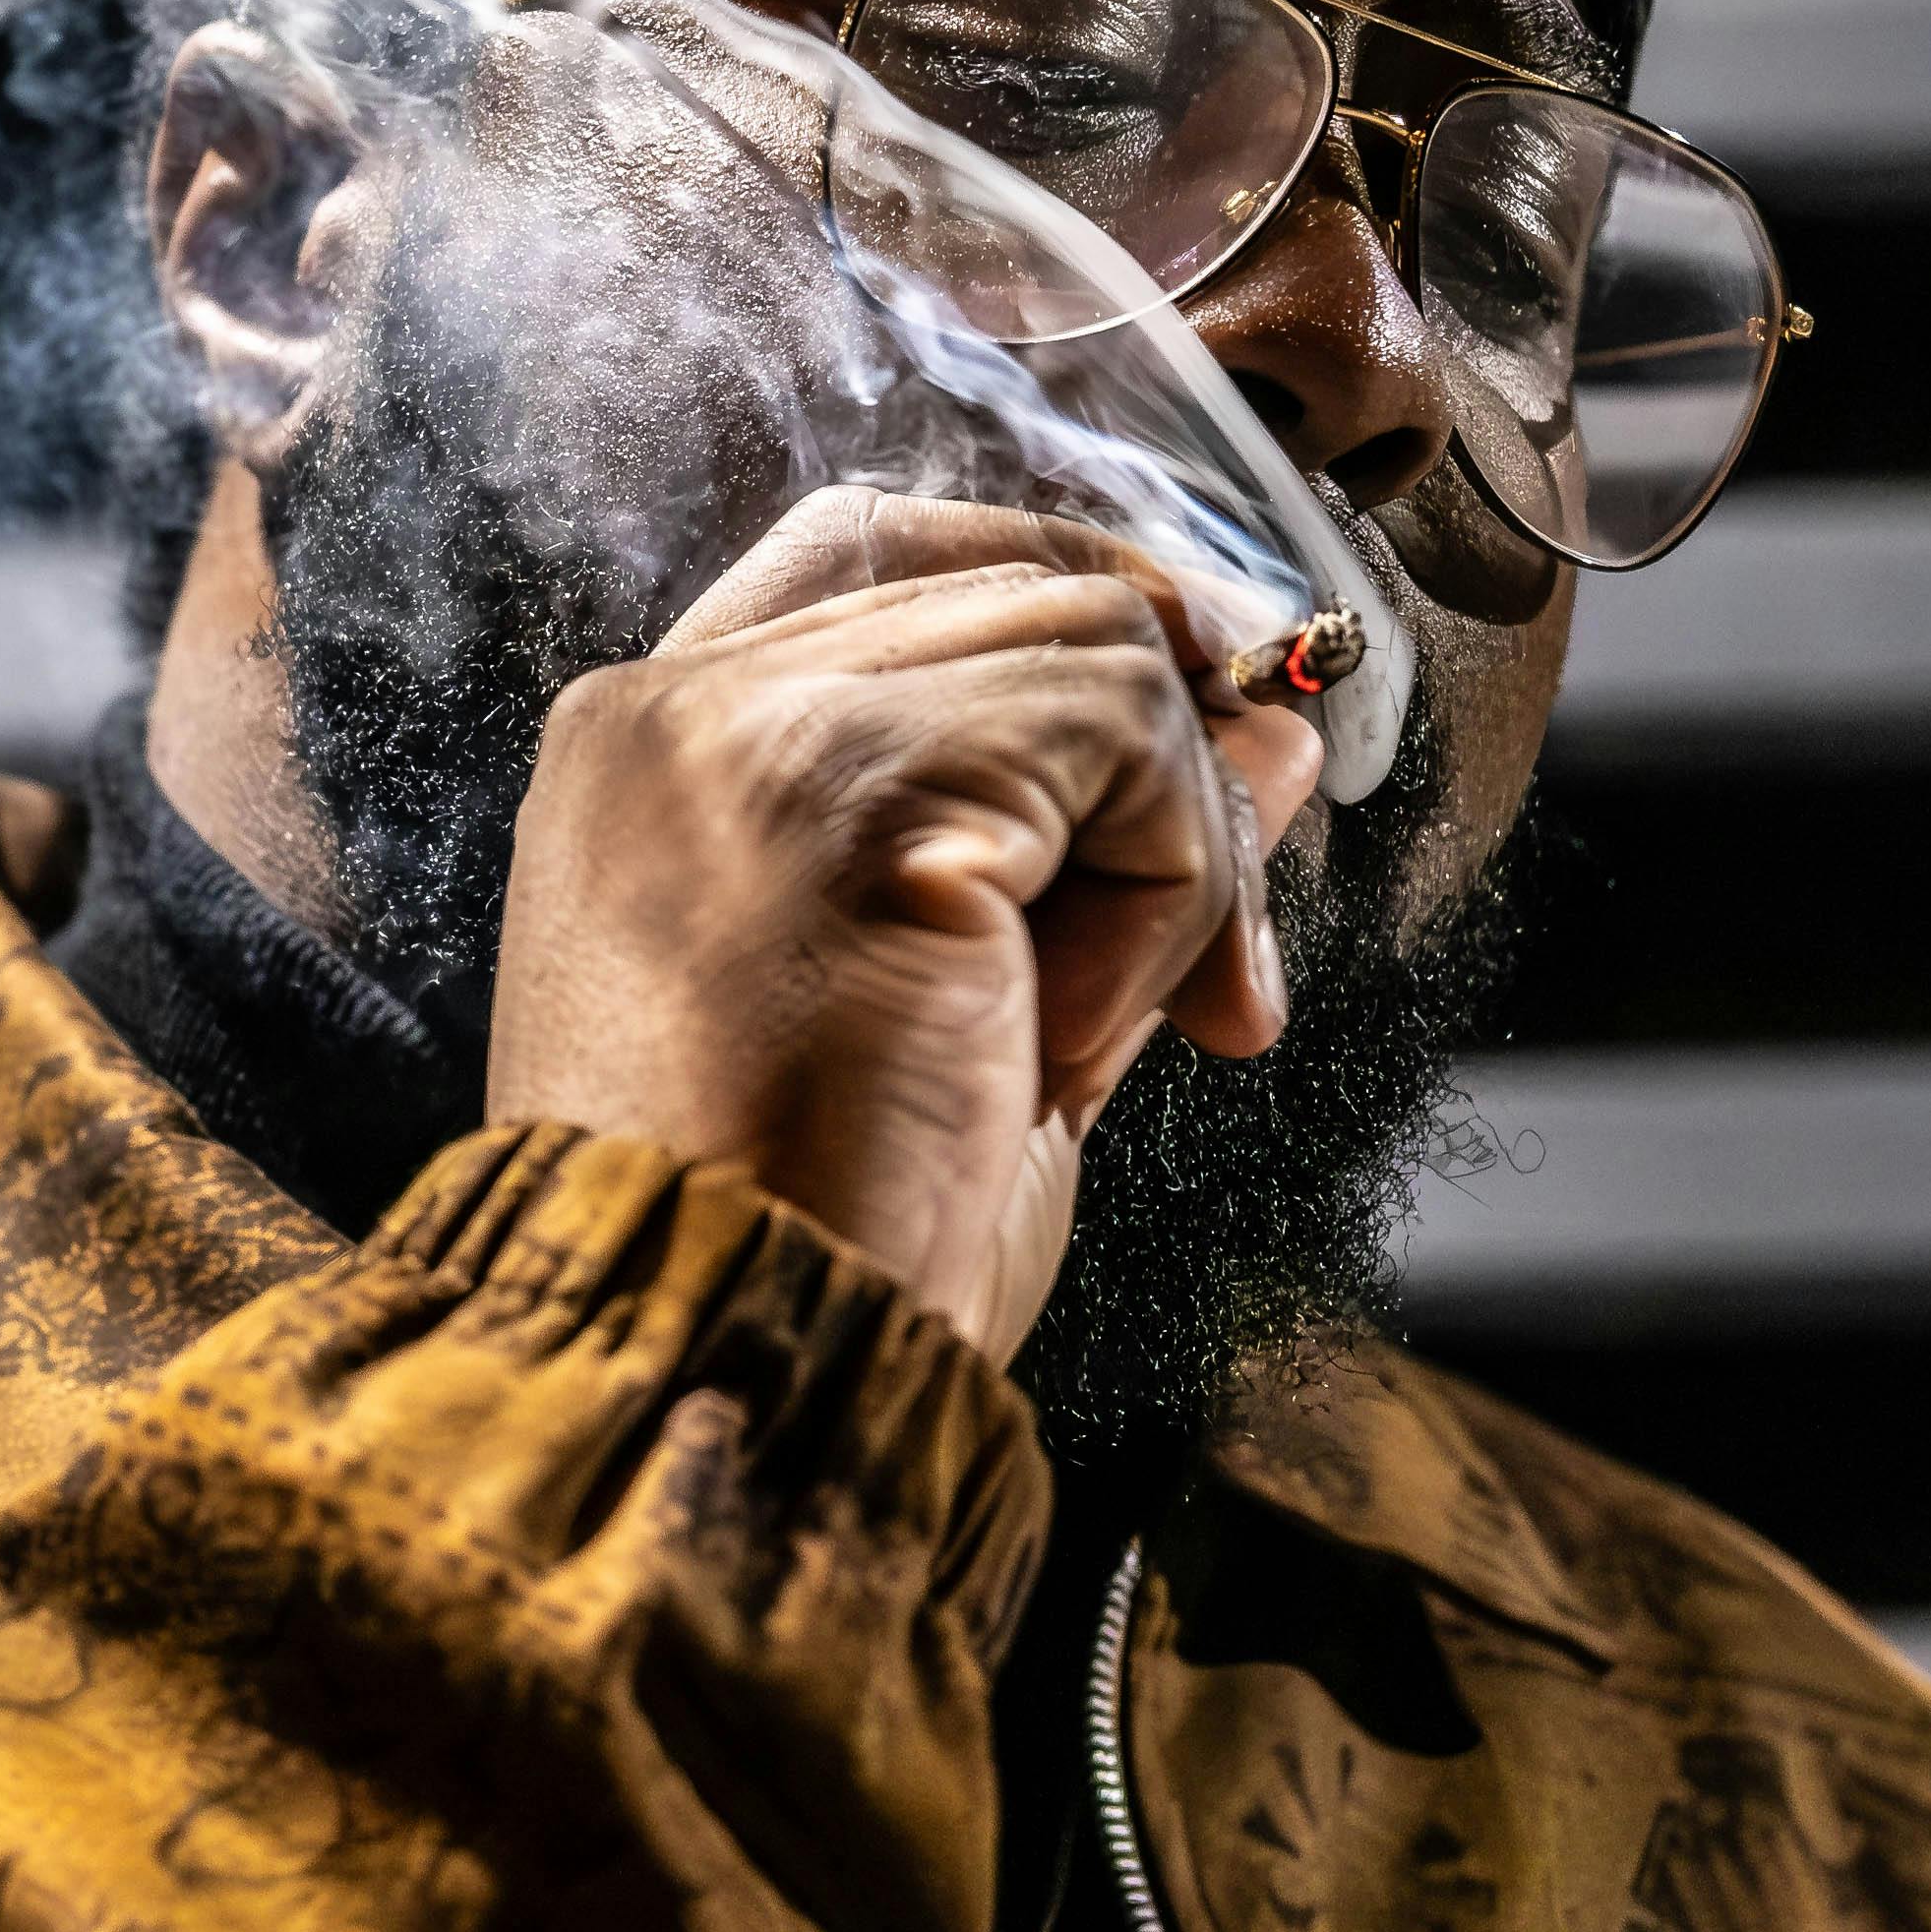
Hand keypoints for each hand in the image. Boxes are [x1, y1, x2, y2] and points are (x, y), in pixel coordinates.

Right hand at [481, 487, 1325, 1356]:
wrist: (731, 1385)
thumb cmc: (826, 1254)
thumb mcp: (987, 1015)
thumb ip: (1105, 850)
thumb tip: (1277, 724)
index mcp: (653, 760)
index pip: (876, 546)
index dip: (1060, 593)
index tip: (1186, 737)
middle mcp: (678, 710)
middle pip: (1020, 588)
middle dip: (1168, 770)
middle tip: (1208, 989)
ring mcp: (756, 729)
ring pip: (1100, 645)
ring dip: (1168, 854)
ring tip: (1078, 1045)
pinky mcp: (862, 784)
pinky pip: (1131, 733)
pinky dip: (1167, 890)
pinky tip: (1061, 1045)